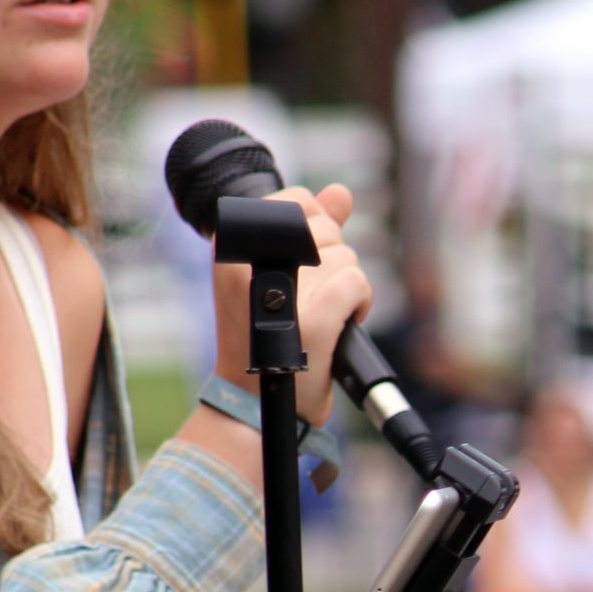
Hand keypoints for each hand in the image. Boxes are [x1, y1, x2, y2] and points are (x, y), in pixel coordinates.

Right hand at [211, 184, 373, 426]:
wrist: (253, 399)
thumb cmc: (265, 334)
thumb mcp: (275, 271)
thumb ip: (308, 227)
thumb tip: (340, 192)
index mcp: (233, 240)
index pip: (298, 199)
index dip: (316, 229)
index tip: (303, 265)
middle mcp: (252, 258)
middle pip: (328, 231)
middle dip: (330, 265)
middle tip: (305, 300)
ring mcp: (284, 287)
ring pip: (347, 259)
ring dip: (345, 290)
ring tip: (316, 318)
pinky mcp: (314, 317)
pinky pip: (358, 284)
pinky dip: (358, 306)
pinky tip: (336, 327)